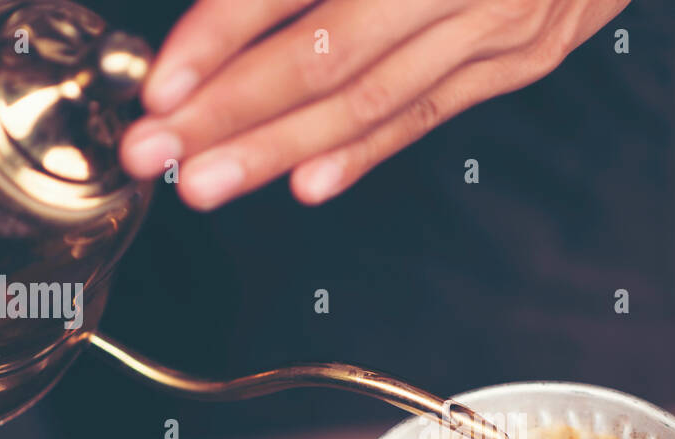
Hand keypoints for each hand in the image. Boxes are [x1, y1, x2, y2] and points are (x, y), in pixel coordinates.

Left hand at [119, 0, 629, 208]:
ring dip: (281, 150)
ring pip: (371, 100)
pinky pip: (428, 112)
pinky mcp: (516, 59)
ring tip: (209, 181)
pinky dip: (365, 152)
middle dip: (231, 114)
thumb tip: (240, 4)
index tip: (164, 85)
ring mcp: (494, 25)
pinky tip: (309, 184)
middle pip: (326, 59)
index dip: (223, 35)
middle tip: (158, 154)